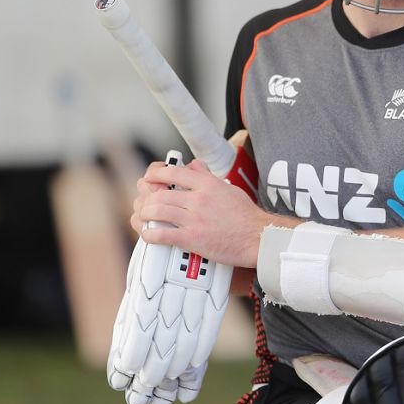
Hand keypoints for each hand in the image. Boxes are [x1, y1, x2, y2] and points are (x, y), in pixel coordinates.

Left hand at [132, 159, 266, 268]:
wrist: (259, 237)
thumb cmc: (247, 217)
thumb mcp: (229, 189)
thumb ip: (208, 177)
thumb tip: (195, 166)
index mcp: (208, 185)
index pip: (175, 172)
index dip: (156, 174)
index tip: (150, 178)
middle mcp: (199, 199)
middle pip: (161, 193)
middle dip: (147, 199)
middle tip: (145, 203)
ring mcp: (195, 219)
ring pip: (157, 211)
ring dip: (145, 215)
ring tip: (144, 218)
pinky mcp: (193, 238)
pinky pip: (163, 234)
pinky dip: (150, 234)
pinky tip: (149, 234)